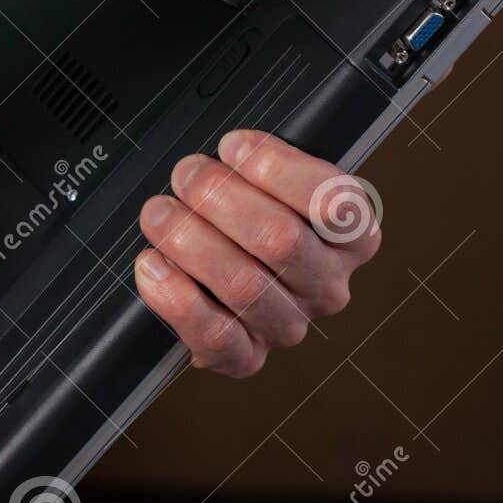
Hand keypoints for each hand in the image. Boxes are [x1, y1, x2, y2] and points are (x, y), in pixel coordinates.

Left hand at [133, 131, 379, 377]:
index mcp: (350, 238)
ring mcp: (288, 324)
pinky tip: (152, 264)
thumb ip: (264, 167)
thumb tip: (231, 151)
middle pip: (281, 240)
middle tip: (186, 175)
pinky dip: (175, 295)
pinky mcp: (246, 356)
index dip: (277, 168)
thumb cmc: (248, 222)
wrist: (220, 287)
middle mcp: (326, 284)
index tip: (233, 147)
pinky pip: (213, 333)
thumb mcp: (271, 184)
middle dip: (221, 198)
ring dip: (190, 240)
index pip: (335, 203)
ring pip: (243, 285)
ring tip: (159, 214)